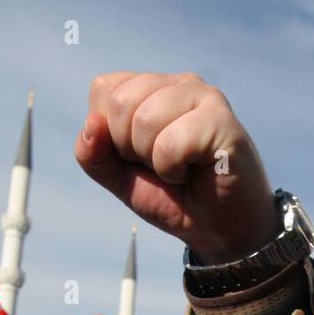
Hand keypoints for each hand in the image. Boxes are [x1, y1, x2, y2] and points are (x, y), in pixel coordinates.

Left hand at [74, 72, 279, 263]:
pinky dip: (173, 169)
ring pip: (144, 119)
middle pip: (120, 101)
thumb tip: (92, 125)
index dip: (109, 135)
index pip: (104, 90)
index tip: (139, 156)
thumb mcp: (119, 178)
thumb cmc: (173, 197)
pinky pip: (171, 143)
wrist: (218, 230)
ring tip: (178, 168)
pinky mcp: (221, 120)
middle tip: (159, 164)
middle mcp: (178, 84)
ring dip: (153, 160)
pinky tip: (193, 171)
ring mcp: (203, 97)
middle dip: (129, 147)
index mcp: (152, 89)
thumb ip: (93, 155)